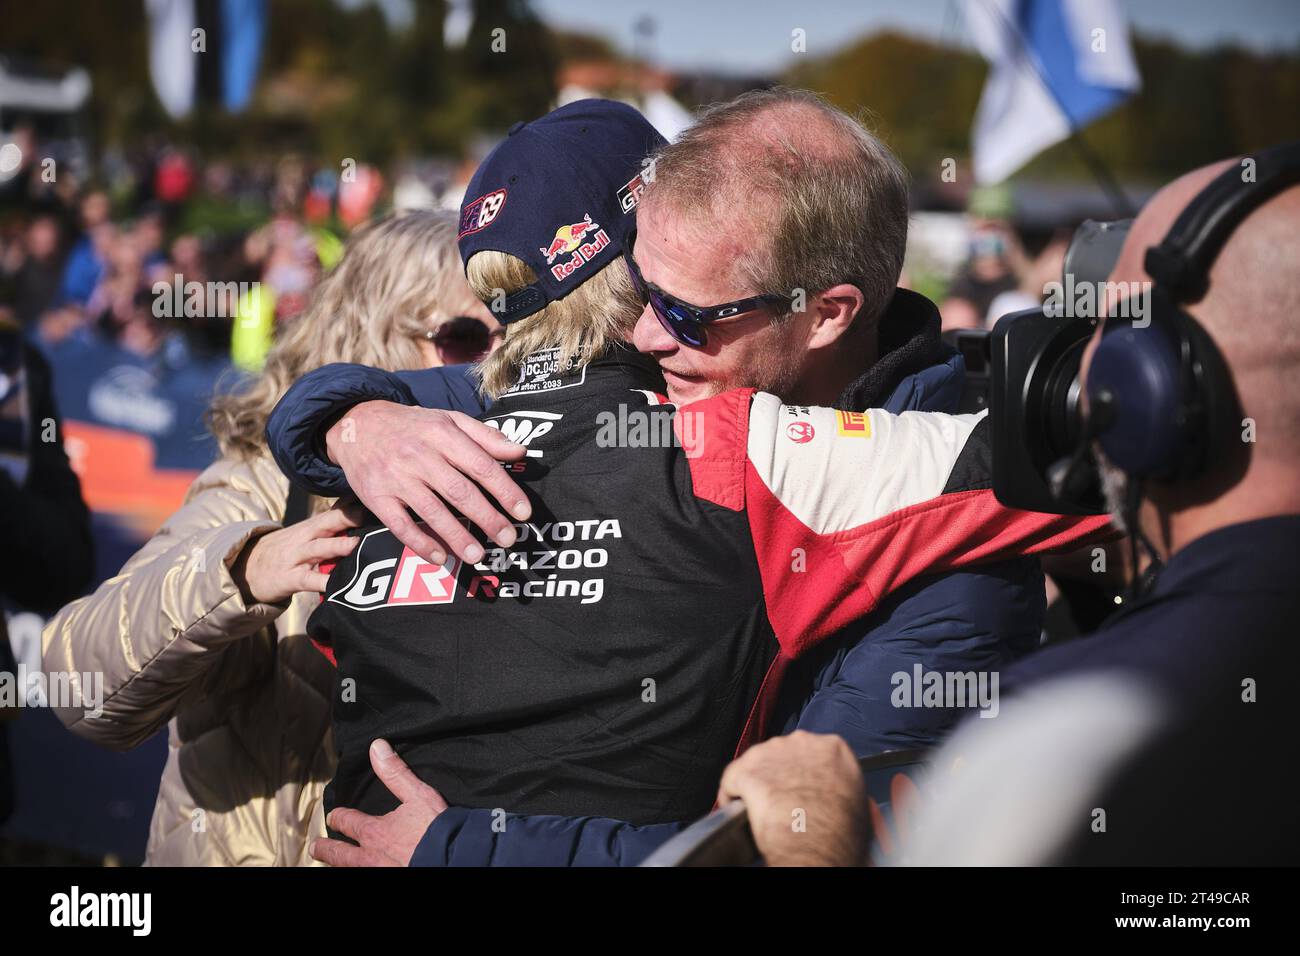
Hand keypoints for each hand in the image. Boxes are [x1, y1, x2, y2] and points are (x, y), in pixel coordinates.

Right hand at [230, 501, 364, 604]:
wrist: (246, 568)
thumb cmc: (287, 551)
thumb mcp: (306, 534)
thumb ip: (330, 526)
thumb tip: (360, 512)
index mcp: (313, 526)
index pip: (336, 511)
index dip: (355, 506)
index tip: (378, 501)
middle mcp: (305, 537)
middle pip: (328, 522)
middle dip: (348, 517)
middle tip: (372, 515)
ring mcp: (296, 557)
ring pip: (319, 548)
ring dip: (338, 546)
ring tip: (356, 544)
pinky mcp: (289, 578)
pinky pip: (309, 580)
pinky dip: (324, 583)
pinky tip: (338, 586)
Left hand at [310, 740, 447, 866]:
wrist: (453, 860)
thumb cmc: (436, 830)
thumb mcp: (418, 795)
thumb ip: (395, 773)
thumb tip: (376, 747)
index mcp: (374, 832)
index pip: (347, 822)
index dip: (339, 818)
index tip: (333, 816)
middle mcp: (369, 857)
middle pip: (339, 855)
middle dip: (326, 849)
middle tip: (315, 847)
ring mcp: (377, 872)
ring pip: (348, 869)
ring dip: (337, 865)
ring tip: (331, 863)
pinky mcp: (387, 881)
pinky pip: (364, 877)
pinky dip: (357, 873)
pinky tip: (359, 872)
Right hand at [325, 401, 531, 564]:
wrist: (357, 425)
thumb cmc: (414, 426)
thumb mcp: (449, 419)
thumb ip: (485, 437)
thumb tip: (520, 452)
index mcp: (443, 435)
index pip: (481, 465)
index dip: (505, 490)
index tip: (523, 513)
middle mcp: (420, 456)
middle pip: (460, 492)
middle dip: (487, 518)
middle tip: (509, 539)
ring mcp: (396, 478)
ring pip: (431, 512)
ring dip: (457, 536)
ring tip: (479, 556)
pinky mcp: (376, 497)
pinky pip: (400, 525)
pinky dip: (420, 543)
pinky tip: (439, 557)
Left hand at [716, 730, 869, 866]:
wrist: (818, 848)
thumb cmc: (839, 834)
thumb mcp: (857, 803)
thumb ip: (841, 786)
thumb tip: (838, 795)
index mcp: (834, 748)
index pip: (811, 751)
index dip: (802, 771)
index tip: (800, 786)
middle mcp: (803, 742)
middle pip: (782, 753)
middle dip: (778, 775)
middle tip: (781, 800)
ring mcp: (774, 753)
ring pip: (756, 762)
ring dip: (755, 783)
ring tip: (759, 808)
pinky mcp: (749, 769)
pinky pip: (731, 778)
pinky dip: (731, 794)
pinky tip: (737, 808)